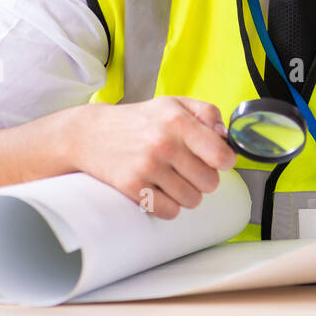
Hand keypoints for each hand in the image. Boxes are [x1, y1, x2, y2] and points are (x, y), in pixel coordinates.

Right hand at [69, 96, 236, 219]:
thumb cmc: (139, 120)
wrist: (90, 134)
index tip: (217, 160)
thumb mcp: (174, 104)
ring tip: (174, 179)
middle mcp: (164, 144)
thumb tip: (226, 136)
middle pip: (210, 182)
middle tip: (190, 169)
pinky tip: (160, 190)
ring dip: (187, 193)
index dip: (225, 161)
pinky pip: (169, 211)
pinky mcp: (133, 187)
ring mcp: (147, 167)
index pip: (221, 155)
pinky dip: (168, 205)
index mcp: (178, 121)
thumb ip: (207, 113)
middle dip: (204, 178)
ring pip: (192, 200)